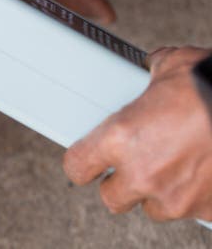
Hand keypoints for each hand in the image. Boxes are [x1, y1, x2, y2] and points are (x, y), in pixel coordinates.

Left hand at [63, 46, 211, 220]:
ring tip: (171, 166)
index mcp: (121, 139)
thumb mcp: (176, 66)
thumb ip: (154, 72)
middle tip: (132, 163)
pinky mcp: (205, 210)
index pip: (77, 166)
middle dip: (120, 183)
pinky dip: (193, 195)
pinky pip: (190, 210)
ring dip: (157, 191)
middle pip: (111, 198)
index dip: (81, 162)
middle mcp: (143, 174)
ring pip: (152, 208)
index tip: (86, 160)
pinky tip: (200, 171)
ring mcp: (176, 197)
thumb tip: (155, 65)